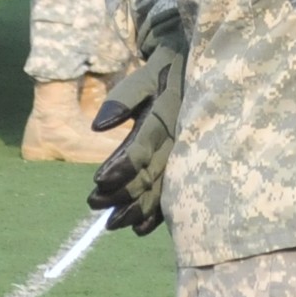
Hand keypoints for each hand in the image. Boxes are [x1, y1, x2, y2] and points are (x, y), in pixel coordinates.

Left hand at [84, 49, 184, 236]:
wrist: (201, 68)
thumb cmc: (165, 71)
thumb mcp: (144, 77)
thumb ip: (122, 100)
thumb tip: (97, 127)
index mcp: (166, 115)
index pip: (142, 147)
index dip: (122, 166)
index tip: (98, 182)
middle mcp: (178, 139)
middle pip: (150, 173)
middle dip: (122, 193)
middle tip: (94, 204)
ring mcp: (185, 153)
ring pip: (162, 187)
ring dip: (138, 208)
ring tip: (113, 223)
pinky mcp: (188, 162)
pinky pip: (173, 190)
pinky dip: (157, 210)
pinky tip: (140, 228)